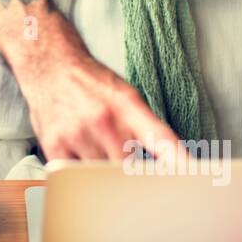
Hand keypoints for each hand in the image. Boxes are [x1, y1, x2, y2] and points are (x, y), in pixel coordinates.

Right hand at [16, 49, 185, 162]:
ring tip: (96, 149)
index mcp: (127, 104)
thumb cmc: (90, 83)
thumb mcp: (124, 95)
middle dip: (132, 172)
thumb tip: (169, 165)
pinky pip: (75, 177)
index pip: (159, 138)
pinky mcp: (54, 145)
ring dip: (103, 174)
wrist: (49, 64)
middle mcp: (103, 119)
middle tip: (129, 169)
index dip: (177, 160)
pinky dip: (80, 174)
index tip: (192, 177)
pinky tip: (79, 154)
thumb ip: (144, 127)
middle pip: (130, 168)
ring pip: (102, 177)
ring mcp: (77, 133)